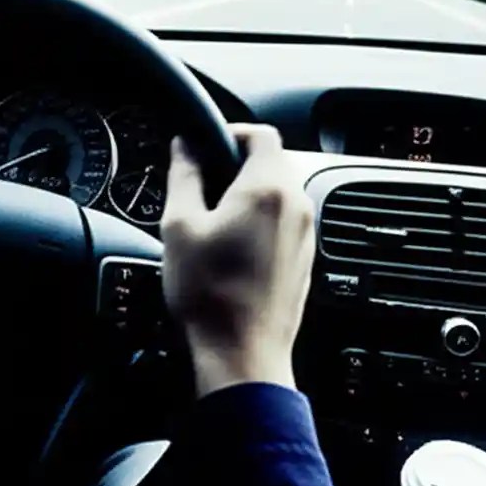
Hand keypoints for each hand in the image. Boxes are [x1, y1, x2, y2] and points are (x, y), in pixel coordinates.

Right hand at [161, 124, 314, 396]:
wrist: (242, 354)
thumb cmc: (210, 295)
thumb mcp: (179, 226)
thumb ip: (183, 176)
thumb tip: (183, 147)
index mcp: (268, 189)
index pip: (260, 133)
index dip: (230, 132)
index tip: (205, 146)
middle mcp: (296, 206)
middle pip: (273, 161)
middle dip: (238, 164)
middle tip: (203, 184)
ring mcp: (306, 234)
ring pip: (280, 193)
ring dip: (250, 194)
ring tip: (214, 220)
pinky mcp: (305, 258)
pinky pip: (285, 222)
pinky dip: (262, 221)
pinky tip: (232, 247)